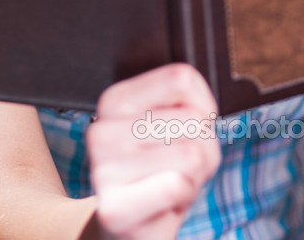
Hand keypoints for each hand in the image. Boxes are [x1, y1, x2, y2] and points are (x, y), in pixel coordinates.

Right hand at [86, 64, 221, 239]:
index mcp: (114, 100)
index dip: (203, 104)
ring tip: (171, 184)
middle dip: (203, 148)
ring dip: (196, 176)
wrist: (127, 228)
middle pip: (194, 120)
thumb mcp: (173, 124)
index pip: (181, 78)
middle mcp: (101, 130)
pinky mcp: (114, 211)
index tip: (189, 126)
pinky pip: (177, 185)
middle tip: (178, 166)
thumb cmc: (157, 171)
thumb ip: (191, 103)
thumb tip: (201, 115)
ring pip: (192, 154)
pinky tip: (165, 205)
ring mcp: (103, 171)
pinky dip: (185, 196)